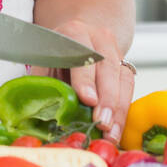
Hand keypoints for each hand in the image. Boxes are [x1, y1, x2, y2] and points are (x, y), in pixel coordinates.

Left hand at [29, 17, 134, 142]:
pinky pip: (129, 88)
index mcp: (74, 34)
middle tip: (102, 122)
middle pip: (107, 67)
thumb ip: (42, 80)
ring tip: (111, 133)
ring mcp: (115, 52)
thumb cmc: (58, 53)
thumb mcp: (45, 60)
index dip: (85, 79)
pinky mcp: (125, 66)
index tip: (88, 99)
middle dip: (107, 98)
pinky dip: (123, 111)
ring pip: (123, 78)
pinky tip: (117, 129)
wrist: (80, 34)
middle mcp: (99, 40)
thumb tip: (37, 109)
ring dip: (118, 109)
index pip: (82, 55)